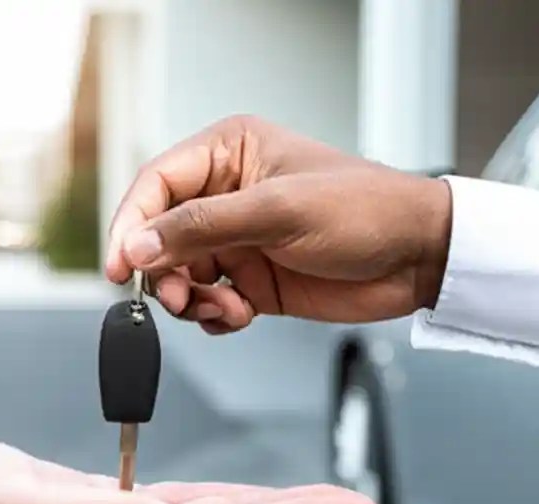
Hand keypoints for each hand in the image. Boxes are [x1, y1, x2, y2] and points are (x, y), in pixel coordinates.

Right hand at [104, 115, 453, 332]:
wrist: (419, 257)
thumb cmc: (365, 211)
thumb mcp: (278, 212)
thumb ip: (201, 228)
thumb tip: (137, 245)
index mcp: (229, 153)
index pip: (156, 185)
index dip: (130, 225)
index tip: (119, 265)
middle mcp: (227, 194)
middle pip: (159, 235)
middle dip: (162, 271)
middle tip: (177, 297)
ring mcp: (240, 239)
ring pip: (179, 274)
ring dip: (190, 299)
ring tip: (225, 307)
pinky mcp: (254, 279)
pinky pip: (208, 302)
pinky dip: (214, 315)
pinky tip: (241, 314)